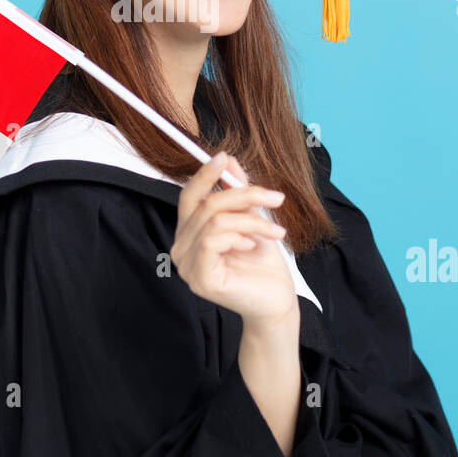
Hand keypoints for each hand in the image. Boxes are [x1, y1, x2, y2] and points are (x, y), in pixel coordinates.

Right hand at [170, 152, 297, 328]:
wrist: (276, 300)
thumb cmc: (262, 264)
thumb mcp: (251, 219)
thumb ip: (236, 192)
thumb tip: (228, 162)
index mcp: (189, 233)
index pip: (189, 196)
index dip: (204, 174)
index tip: (224, 156)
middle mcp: (181, 248)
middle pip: (205, 204)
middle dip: (243, 194)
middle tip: (275, 197)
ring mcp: (187, 266)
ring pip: (214, 221)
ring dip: (251, 219)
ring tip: (275, 230)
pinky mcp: (199, 279)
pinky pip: (213, 241)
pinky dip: (238, 236)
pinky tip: (254, 245)